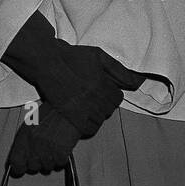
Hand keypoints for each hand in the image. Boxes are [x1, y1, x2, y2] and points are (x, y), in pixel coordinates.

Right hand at [2, 14, 139, 138]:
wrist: (47, 64)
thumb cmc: (72, 57)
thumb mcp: (98, 56)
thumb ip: (118, 69)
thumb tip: (138, 82)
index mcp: (102, 84)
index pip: (117, 98)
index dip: (110, 92)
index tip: (102, 88)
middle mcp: (94, 98)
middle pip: (109, 109)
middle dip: (103, 102)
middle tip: (92, 94)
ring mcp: (82, 109)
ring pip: (100, 119)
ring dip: (95, 113)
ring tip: (86, 104)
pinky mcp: (71, 117)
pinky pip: (89, 129)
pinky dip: (88, 124)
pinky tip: (82, 115)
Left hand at [8, 103, 80, 176]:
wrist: (67, 109)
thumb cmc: (50, 114)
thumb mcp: (30, 124)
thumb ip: (24, 142)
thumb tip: (21, 155)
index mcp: (24, 137)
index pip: (16, 163)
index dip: (19, 166)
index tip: (21, 167)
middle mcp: (34, 146)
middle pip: (32, 167)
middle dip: (37, 162)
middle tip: (42, 151)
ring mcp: (47, 152)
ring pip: (46, 168)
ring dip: (50, 161)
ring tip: (53, 146)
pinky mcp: (60, 155)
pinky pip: (59, 164)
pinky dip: (61, 159)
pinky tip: (61, 147)